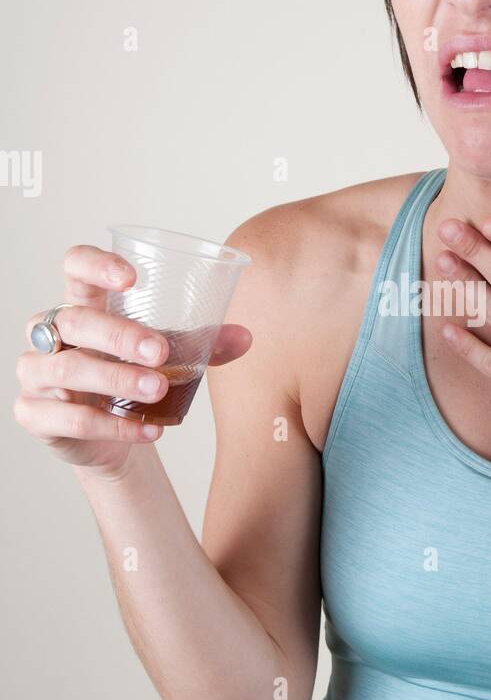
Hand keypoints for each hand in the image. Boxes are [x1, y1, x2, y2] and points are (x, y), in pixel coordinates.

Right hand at [14, 244, 251, 479]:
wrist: (111, 435)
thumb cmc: (132, 374)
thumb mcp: (168, 354)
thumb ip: (203, 343)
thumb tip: (245, 337)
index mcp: (82, 303)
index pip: (74, 266)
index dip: (96, 265)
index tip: (133, 277)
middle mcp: (50, 332)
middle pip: (74, 320)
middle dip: (119, 336)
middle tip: (161, 353)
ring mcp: (36, 374)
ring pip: (67, 370)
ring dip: (115, 379)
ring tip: (158, 390)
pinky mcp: (35, 414)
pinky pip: (70, 419)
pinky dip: (113, 426)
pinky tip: (149, 429)